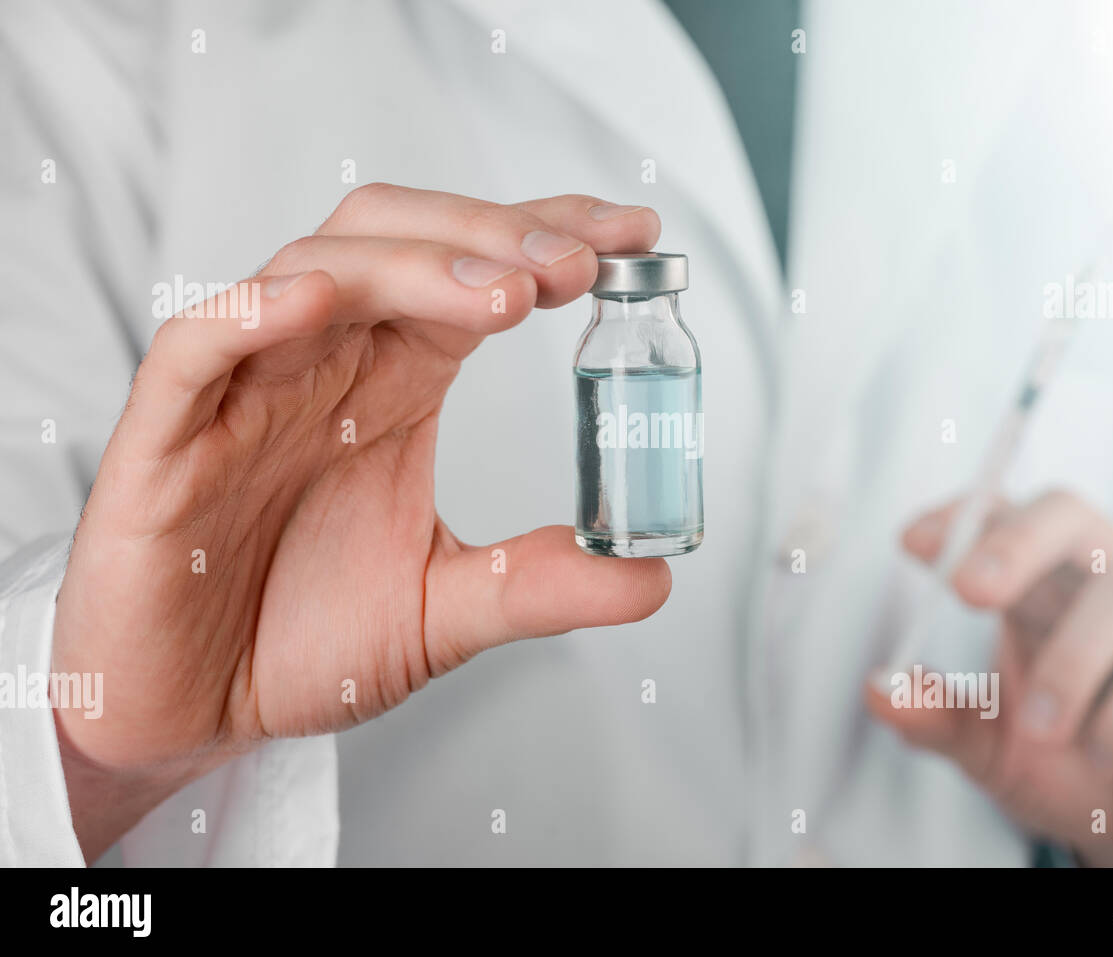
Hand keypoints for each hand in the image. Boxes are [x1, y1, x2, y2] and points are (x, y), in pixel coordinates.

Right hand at [51, 185, 671, 860]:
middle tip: (577, 265)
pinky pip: (195, 348)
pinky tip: (320, 300)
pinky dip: (252, 314)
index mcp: (392, 386)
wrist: (191, 712)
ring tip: (501, 291)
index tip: (632, 237)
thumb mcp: (444, 610)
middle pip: (400, 240)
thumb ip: (539, 583)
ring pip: (314, 272)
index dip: (543, 237)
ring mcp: (245, 392)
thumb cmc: (297, 642)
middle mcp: (324, 366)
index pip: (470, 273)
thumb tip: (652, 579)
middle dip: (492, 237)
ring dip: (411, 264)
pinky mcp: (167, 439)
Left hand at [867, 490, 1112, 865]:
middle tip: (967, 591)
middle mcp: (1109, 575)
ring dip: (1070, 667)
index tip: (912, 543)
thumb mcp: (988, 749)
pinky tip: (1105, 755)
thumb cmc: (1064, 765)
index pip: (1004, 517)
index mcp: (1043, 582)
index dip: (962, 518)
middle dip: (1015, 542)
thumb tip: (876, 691)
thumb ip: (938, 718)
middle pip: (1069, 513)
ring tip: (1043, 730)